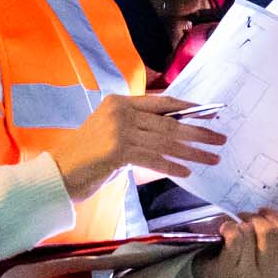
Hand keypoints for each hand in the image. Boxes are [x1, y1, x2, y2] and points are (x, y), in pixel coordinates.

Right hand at [44, 93, 222, 201]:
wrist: (57, 175)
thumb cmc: (87, 160)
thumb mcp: (114, 136)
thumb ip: (140, 131)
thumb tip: (178, 135)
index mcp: (119, 102)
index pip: (162, 102)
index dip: (189, 109)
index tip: (210, 115)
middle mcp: (120, 111)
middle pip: (168, 122)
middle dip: (198, 132)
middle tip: (219, 139)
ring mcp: (118, 129)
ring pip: (165, 141)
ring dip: (192, 152)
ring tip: (211, 158)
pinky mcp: (117, 150)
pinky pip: (153, 158)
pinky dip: (172, 166)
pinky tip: (186, 171)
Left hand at [194, 208, 277, 277]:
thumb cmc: (250, 268)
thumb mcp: (274, 263)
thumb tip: (274, 214)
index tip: (267, 213)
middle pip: (270, 232)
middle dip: (258, 219)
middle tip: (248, 218)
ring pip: (251, 232)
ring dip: (242, 224)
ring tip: (238, 226)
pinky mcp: (229, 271)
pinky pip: (235, 237)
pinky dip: (229, 228)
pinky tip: (226, 230)